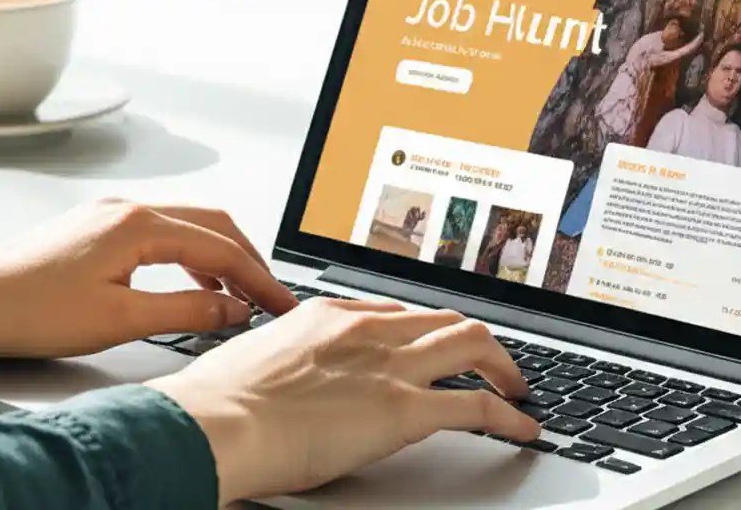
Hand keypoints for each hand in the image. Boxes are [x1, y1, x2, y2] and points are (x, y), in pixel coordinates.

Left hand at [0, 199, 297, 365]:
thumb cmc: (29, 311)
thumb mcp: (119, 319)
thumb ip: (186, 310)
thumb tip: (232, 309)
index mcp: (139, 225)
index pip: (222, 248)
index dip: (258, 280)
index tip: (281, 305)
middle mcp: (129, 209)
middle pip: (213, 224)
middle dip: (249, 260)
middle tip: (272, 296)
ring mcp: (111, 215)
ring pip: (189, 225)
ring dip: (221, 257)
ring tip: (239, 294)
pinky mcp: (98, 228)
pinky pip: (163, 231)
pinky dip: (191, 255)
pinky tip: (194, 282)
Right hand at [146, 299, 539, 503]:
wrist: (217, 423)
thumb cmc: (220, 399)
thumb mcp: (256, 358)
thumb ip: (287, 359)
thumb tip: (286, 378)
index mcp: (330, 315)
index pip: (397, 313)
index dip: (424, 331)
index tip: (433, 345)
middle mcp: (368, 330)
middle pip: (444, 319)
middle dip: (475, 341)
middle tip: (489, 363)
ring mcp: (390, 366)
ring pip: (473, 344)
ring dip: (503, 366)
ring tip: (517, 388)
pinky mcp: (404, 409)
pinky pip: (477, 406)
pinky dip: (509, 415)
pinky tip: (522, 427)